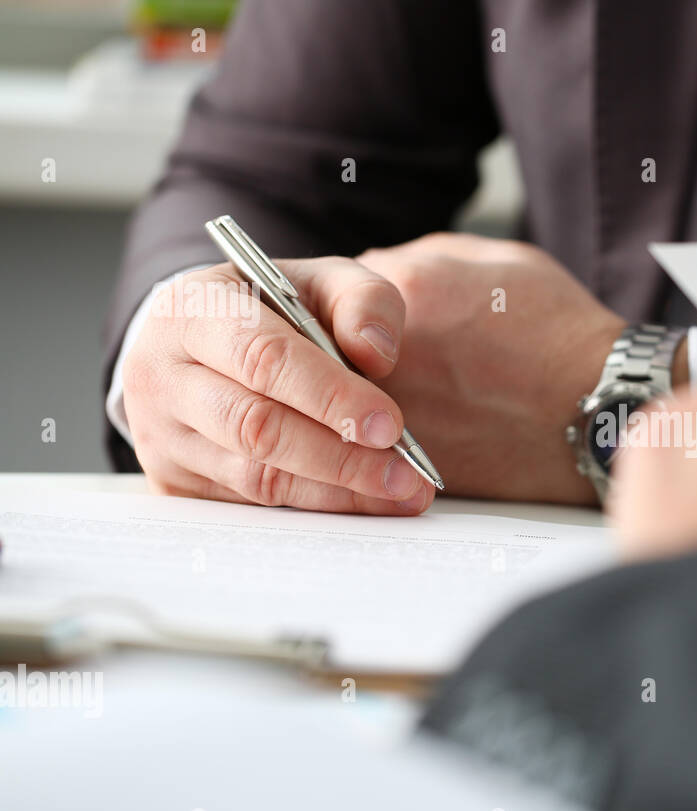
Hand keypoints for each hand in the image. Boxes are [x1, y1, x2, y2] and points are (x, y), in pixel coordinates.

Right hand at [122, 258, 435, 513]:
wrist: (205, 344)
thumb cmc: (270, 310)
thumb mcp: (319, 284)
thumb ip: (362, 300)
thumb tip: (377, 353)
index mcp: (192, 312)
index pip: (263, 359)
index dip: (331, 396)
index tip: (389, 425)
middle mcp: (161, 376)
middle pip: (257, 428)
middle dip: (341, 456)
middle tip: (405, 472)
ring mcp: (160, 437)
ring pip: (257, 478)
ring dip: (338, 492)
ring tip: (402, 491)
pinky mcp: (174, 483)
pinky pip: (253, 507)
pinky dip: (317, 509)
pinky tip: (365, 503)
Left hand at [356, 233, 629, 504]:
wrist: (600, 408)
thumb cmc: (561, 332)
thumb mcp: (498, 260)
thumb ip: (424, 260)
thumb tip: (379, 275)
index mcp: (402, 290)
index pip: (333, 293)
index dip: (350, 311)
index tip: (365, 322)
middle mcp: (384, 354)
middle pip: (327, 352)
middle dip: (343, 357)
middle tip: (384, 363)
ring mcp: (394, 412)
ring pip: (345, 403)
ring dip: (359, 401)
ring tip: (412, 398)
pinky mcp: (410, 462)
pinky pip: (370, 446)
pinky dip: (381, 440)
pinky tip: (433, 430)